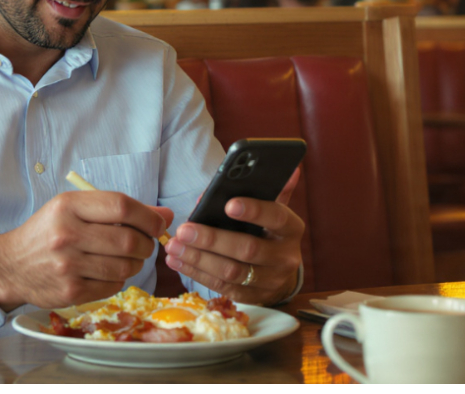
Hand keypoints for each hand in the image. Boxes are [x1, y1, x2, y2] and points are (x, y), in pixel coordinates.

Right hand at [0, 190, 173, 310]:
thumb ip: (117, 210)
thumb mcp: (73, 209)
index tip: (157, 223)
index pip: (121, 207)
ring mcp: (68, 266)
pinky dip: (119, 280)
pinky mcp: (70, 292)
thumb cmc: (48, 232)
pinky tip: (107, 272)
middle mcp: (67, 235)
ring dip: (135, 263)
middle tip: (143, 244)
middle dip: (146, 243)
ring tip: (126, 258)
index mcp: (68, 206)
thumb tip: (165, 216)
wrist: (12, 265)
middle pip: (128, 240)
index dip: (148, 216)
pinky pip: (113, 286)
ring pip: (125, 267)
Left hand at [163, 167, 303, 305]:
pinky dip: (196, 274)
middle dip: (212, 239)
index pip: (276, 217)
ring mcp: (270, 280)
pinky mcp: (253, 297)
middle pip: (247, 249)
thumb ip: (267, 190)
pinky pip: (222, 287)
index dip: (254, 211)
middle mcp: (285, 257)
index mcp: (291, 229)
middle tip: (184, 229)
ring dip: (198, 259)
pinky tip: (177, 261)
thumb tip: (266, 166)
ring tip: (174, 246)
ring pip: (231, 271)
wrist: (280, 273)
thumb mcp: (273, 209)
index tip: (228, 204)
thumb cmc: (268, 232)